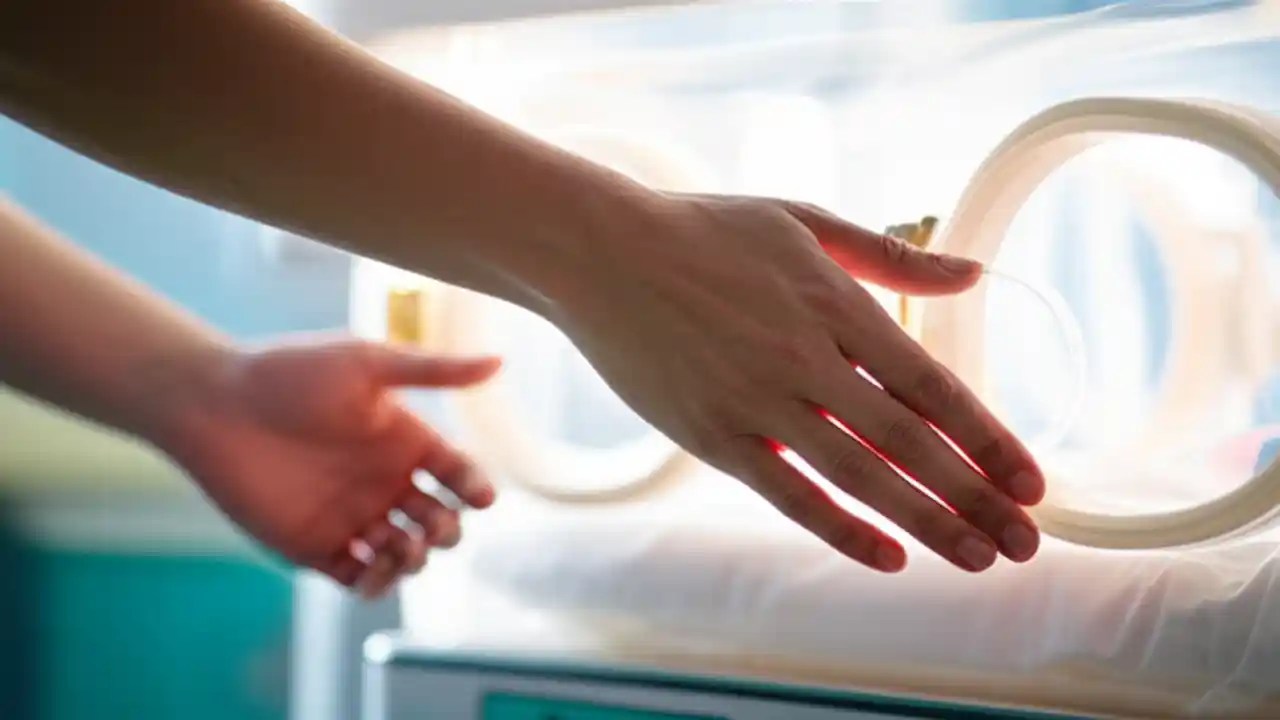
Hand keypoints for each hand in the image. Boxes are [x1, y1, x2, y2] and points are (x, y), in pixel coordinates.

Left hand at [158, 339, 499, 597]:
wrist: (213, 403)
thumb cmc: (290, 372)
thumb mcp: (367, 363)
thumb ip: (433, 369)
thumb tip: (500, 361)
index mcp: (403, 440)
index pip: (459, 474)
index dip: (476, 488)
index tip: (478, 495)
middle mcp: (384, 482)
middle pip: (441, 522)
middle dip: (448, 530)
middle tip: (431, 523)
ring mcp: (352, 517)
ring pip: (409, 556)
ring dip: (417, 559)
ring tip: (402, 546)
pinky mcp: (315, 547)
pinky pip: (362, 578)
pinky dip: (378, 582)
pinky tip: (373, 563)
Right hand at [552, 193, 1044, 572]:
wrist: (602, 254)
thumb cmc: (704, 230)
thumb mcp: (803, 223)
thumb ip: (892, 256)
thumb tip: (974, 274)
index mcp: (834, 303)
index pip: (930, 383)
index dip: (985, 436)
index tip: (1030, 480)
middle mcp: (804, 358)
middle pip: (907, 440)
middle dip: (974, 495)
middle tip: (1024, 541)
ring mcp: (757, 402)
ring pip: (859, 475)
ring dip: (925, 521)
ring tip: (977, 558)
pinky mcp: (714, 436)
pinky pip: (788, 494)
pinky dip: (841, 529)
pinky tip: (888, 558)